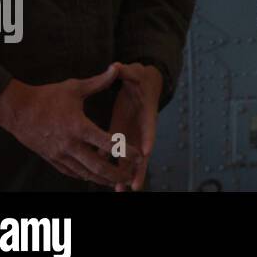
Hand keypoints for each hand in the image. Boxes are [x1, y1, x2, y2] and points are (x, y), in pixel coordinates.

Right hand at [0, 63, 136, 187]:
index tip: (139, 154)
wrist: (16, 110)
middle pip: (97, 166)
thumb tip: (117, 68)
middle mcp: (70, 145)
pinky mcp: (51, 159)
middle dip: (115, 174)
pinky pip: (70, 172)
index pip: (107, 143)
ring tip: (116, 182)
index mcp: (79, 127)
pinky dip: (84, 176)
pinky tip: (93, 178)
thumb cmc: (47, 97)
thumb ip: (98, 82)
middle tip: (130, 177)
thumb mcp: (74, 87)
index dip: (125, 150)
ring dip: (101, 179)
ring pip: (84, 173)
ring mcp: (59, 155)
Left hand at [108, 62, 162, 190]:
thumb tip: (118, 65)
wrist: (142, 84)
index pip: (149, 126)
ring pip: (131, 158)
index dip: (148, 138)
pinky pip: (119, 154)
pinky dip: (114, 167)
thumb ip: (126, 71)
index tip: (146, 152)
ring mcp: (133, 133)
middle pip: (143, 151)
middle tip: (134, 185)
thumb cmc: (139, 78)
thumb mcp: (134, 72)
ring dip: (126, 174)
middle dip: (139, 169)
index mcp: (146, 112)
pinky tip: (107, 181)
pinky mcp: (123, 135)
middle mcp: (141, 127)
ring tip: (120, 190)